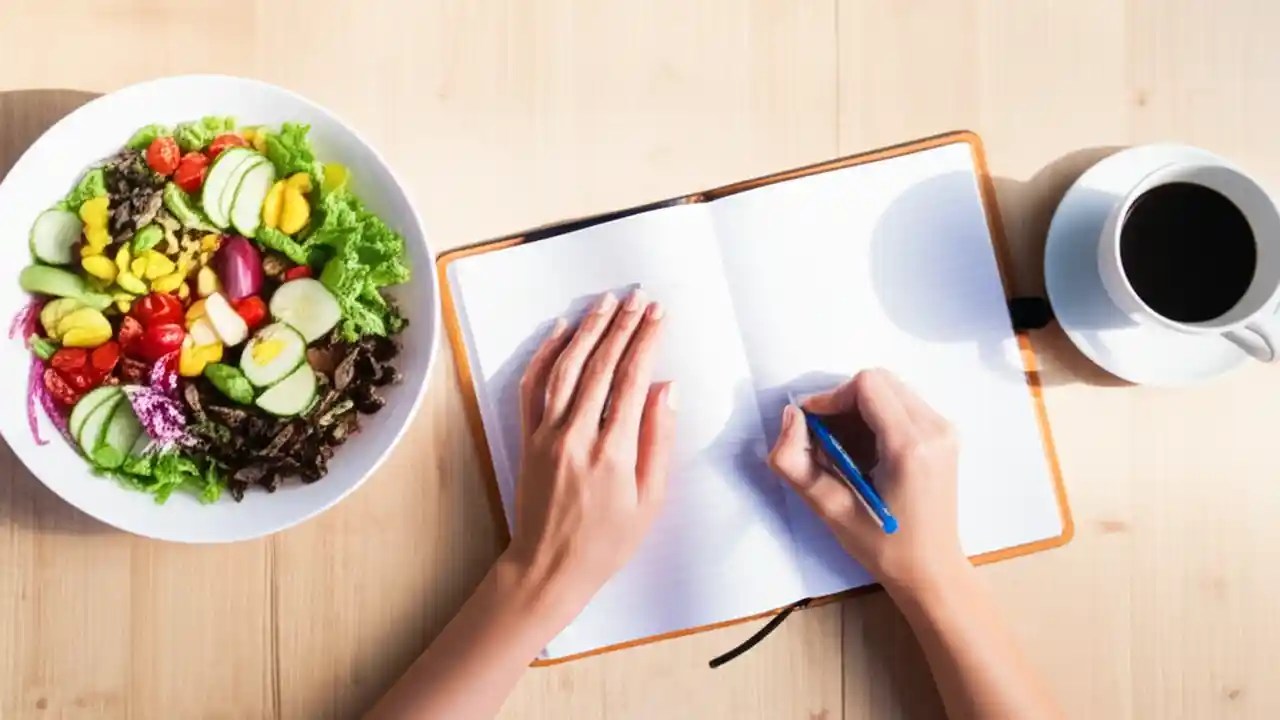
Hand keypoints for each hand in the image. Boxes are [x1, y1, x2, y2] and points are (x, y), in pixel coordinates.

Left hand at [504, 290, 676, 614]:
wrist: (549, 567)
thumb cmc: (606, 542)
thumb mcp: (650, 500)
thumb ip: (658, 440)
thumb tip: (666, 388)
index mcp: (612, 453)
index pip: (631, 380)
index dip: (646, 341)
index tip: (658, 314)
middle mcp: (575, 436)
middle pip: (600, 365)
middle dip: (622, 325)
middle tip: (639, 297)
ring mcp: (546, 434)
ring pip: (566, 368)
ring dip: (588, 330)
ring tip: (606, 303)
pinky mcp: (527, 438)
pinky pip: (533, 386)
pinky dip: (546, 354)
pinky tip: (562, 331)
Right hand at [768, 368, 965, 594]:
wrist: (931, 570)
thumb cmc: (883, 547)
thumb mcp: (830, 510)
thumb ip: (797, 463)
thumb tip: (790, 416)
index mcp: (910, 446)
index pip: (867, 385)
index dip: (831, 397)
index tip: (811, 425)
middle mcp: (935, 428)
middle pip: (879, 381)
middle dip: (843, 402)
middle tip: (825, 438)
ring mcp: (945, 430)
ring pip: (891, 389)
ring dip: (859, 408)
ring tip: (845, 449)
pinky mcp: (944, 435)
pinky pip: (903, 404)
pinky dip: (876, 416)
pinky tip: (866, 451)